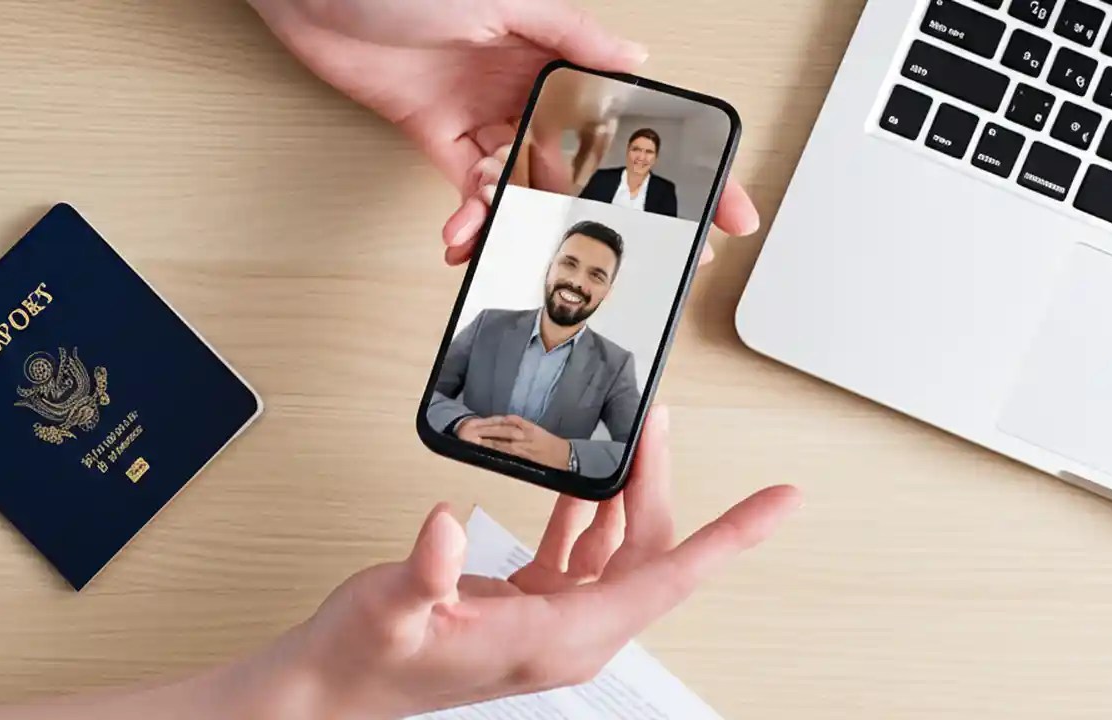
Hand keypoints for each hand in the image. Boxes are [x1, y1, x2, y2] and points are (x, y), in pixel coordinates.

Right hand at [238, 406, 799, 717]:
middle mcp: (570, 633)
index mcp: (558, 638)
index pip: (667, 579)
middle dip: (659, 484)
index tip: (778, 504)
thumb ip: (426, 569)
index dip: (730, 537)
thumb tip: (449, 521)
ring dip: (629, 494)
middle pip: (648, 552)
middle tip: (656, 424)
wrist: (333, 687)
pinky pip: (581, 554)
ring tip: (632, 439)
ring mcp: (552, 621)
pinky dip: (589, 512)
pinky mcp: (530, 606)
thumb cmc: (366, 660)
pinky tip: (581, 481)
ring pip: (620, 551)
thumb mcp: (391, 608)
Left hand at [247, 0, 760, 265]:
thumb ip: (572, 36)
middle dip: (612, 212)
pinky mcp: (438, 135)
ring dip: (520, 222)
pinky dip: (468, 217)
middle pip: (587, 162)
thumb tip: (637, 65)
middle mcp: (526, 85)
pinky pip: (469, 189)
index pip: (638, 109)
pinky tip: (463, 233)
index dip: (687, 159)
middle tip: (640, 256)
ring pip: (524, 187)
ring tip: (518, 249)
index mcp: (557, 49)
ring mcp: (484, 114)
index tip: (725, 202)